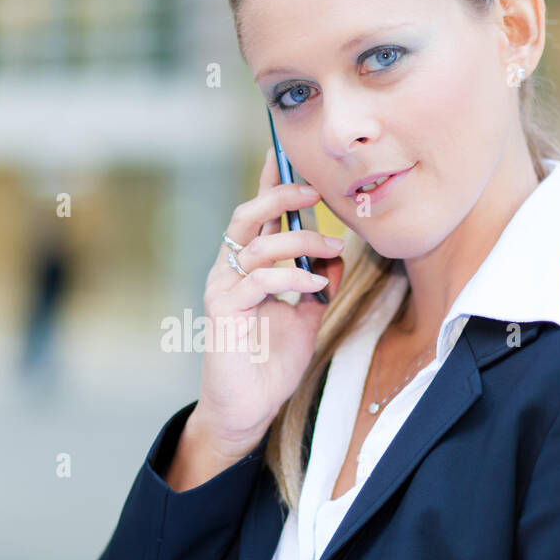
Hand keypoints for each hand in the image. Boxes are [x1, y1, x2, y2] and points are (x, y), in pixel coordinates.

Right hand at [189, 146, 345, 455]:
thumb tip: (336, 254)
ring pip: (257, 244)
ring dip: (301, 241)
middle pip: (248, 216)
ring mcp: (223, 288)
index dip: (270, 182)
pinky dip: (292, 277)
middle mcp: (230, 271)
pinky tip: (316, 284)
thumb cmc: (271, 362)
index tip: (284, 153)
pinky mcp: (223, 310)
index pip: (258, 216)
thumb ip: (318, 282)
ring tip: (331, 249)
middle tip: (313, 190)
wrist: (249, 406)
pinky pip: (259, 280)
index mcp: (248, 267)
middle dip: (280, 196)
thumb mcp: (306, 315)